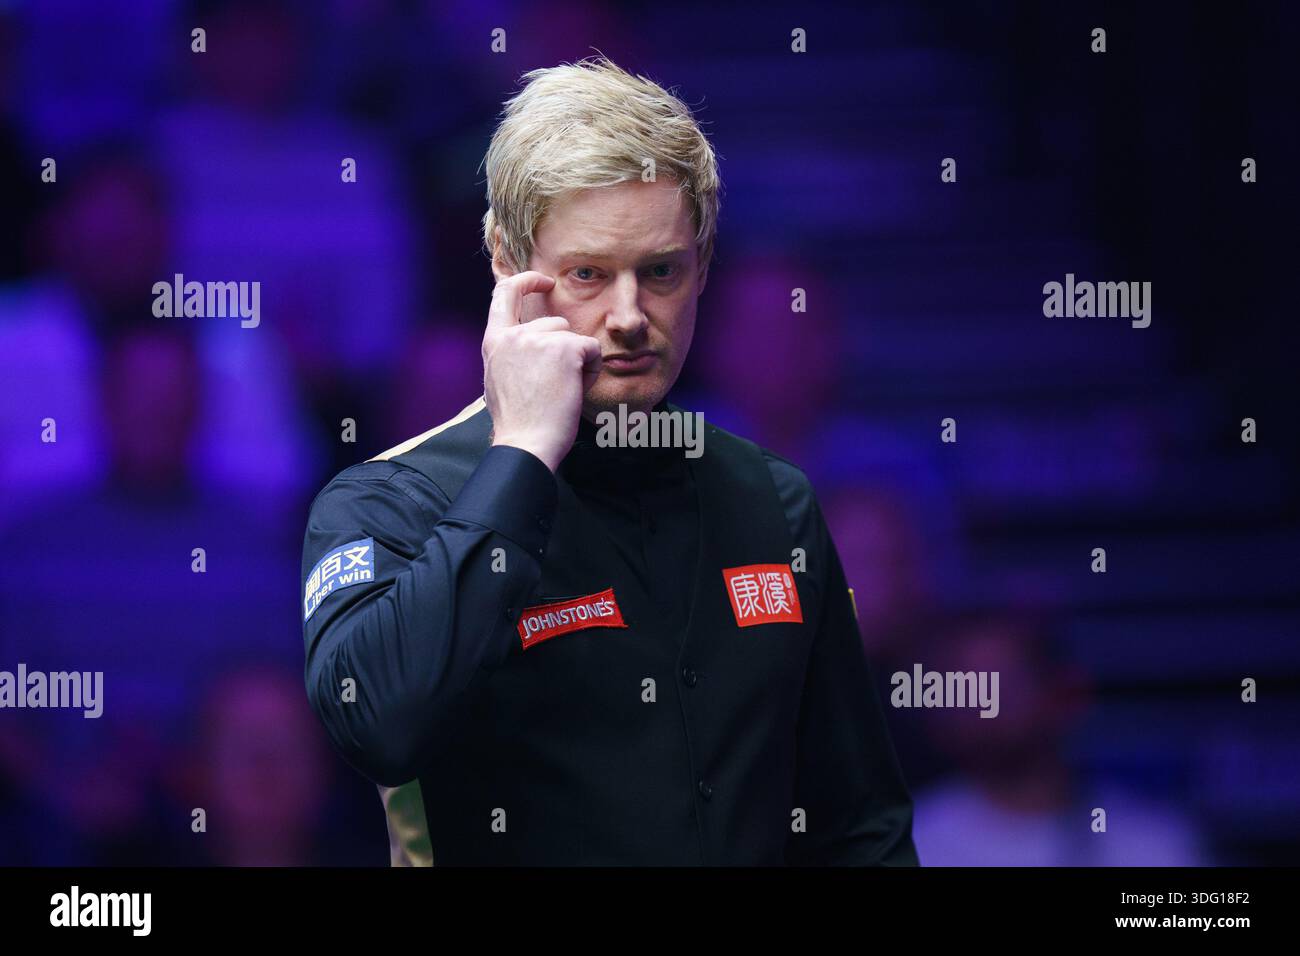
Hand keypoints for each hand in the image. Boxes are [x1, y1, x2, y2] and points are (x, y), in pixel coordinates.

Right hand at [482, 271, 601, 471]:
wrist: (526, 444)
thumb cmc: (517, 423)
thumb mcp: (498, 379)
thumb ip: (510, 353)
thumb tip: (523, 339)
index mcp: (494, 342)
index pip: (505, 292)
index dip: (527, 281)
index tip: (545, 282)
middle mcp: (513, 335)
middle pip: (554, 324)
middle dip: (563, 350)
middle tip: (553, 387)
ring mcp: (538, 339)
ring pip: (574, 338)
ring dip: (577, 362)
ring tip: (562, 392)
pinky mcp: (565, 348)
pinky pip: (592, 349)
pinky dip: (592, 370)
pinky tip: (576, 391)